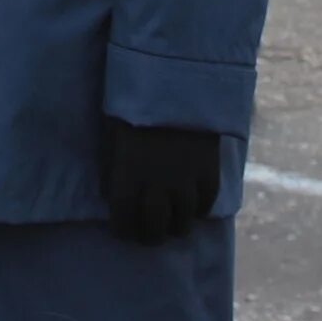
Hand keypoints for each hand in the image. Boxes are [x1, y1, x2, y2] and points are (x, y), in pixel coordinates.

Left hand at [101, 117, 220, 245]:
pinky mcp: (209, 175)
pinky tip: (190, 204)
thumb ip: (113, 170)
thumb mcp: (113, 137)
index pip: (123, 223)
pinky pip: (204, 206)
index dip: (124, 230)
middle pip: (154, 231)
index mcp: (126, 178)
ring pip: (182, 225)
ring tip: (171, 220)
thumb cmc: (135, 108)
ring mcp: (186, 183)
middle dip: (149, 236)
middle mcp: (156, 187)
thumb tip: (112, 197)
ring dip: (174, 226)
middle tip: (150, 232)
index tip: (125, 228)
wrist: (176, 84)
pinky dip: (196, 210)